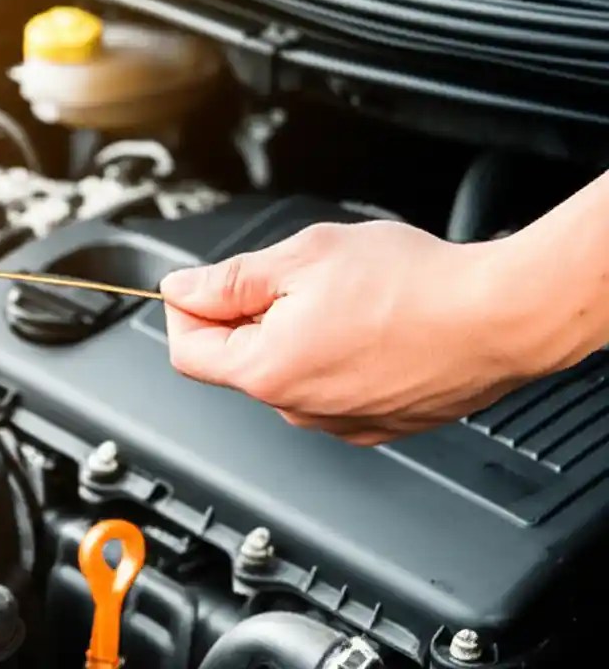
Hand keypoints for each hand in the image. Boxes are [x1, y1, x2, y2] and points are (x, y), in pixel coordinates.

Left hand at [160, 221, 552, 445]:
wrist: (500, 317)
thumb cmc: (415, 287)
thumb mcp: (302, 258)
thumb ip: (229, 279)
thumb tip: (182, 289)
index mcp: (266, 371)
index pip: (186, 351)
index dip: (186, 309)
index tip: (201, 285)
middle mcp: (298, 410)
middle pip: (239, 361)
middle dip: (249, 316)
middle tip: (292, 279)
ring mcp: (340, 422)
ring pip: (289, 374)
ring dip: (296, 335)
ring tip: (344, 300)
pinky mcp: (378, 424)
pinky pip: (333, 390)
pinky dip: (337, 357)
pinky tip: (370, 327)